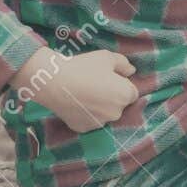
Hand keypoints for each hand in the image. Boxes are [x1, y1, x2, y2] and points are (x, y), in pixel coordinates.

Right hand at [14, 47, 138, 133]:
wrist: (54, 82)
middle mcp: (116, 113)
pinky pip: (90, 120)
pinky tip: (75, 103)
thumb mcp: (106, 57)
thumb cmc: (83, 67)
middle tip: (94, 85)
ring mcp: (100, 123)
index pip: (131, 92)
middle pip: (118, 105)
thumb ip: (123, 64)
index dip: (120, 84)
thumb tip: (131, 71)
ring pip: (104, 114)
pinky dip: (85, 114)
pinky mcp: (85, 129)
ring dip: (99, 107)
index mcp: (125, 95)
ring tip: (83, 94)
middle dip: (111, 97)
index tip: (107, 79)